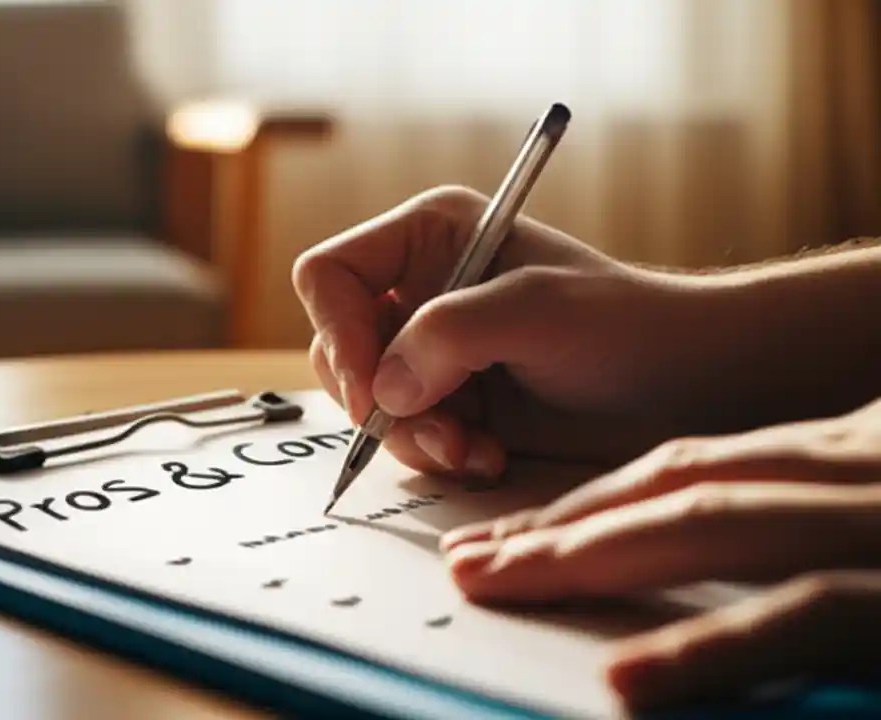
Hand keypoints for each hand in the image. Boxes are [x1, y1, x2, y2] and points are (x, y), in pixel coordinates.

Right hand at [292, 185, 734, 476]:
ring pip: (366, 401)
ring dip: (413, 437)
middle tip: (437, 429)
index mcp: (429, 236)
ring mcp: (431, 349)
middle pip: (337, 347)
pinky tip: (488, 456)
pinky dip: (437, 455)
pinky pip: (403, 436)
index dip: (337, 331)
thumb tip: (381, 390)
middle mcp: (420, 288)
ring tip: (474, 449)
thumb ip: (447, 334)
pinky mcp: (449, 401)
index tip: (372, 389)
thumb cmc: (627, 325)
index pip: (329, 275)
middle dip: (378, 401)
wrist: (686, 386)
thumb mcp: (536, 311)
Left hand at [440, 398, 880, 709]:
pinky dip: (706, 648)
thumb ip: (810, 519)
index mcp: (841, 452)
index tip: (508, 537)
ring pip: (703, 526)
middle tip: (462, 560)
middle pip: (671, 488)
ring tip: (485, 581)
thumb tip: (725, 543)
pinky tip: (621, 679)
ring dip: (583, 553)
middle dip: (555, 525)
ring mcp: (873, 523)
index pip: (685, 471)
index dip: (587, 505)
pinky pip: (802, 617)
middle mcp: (845, 471)